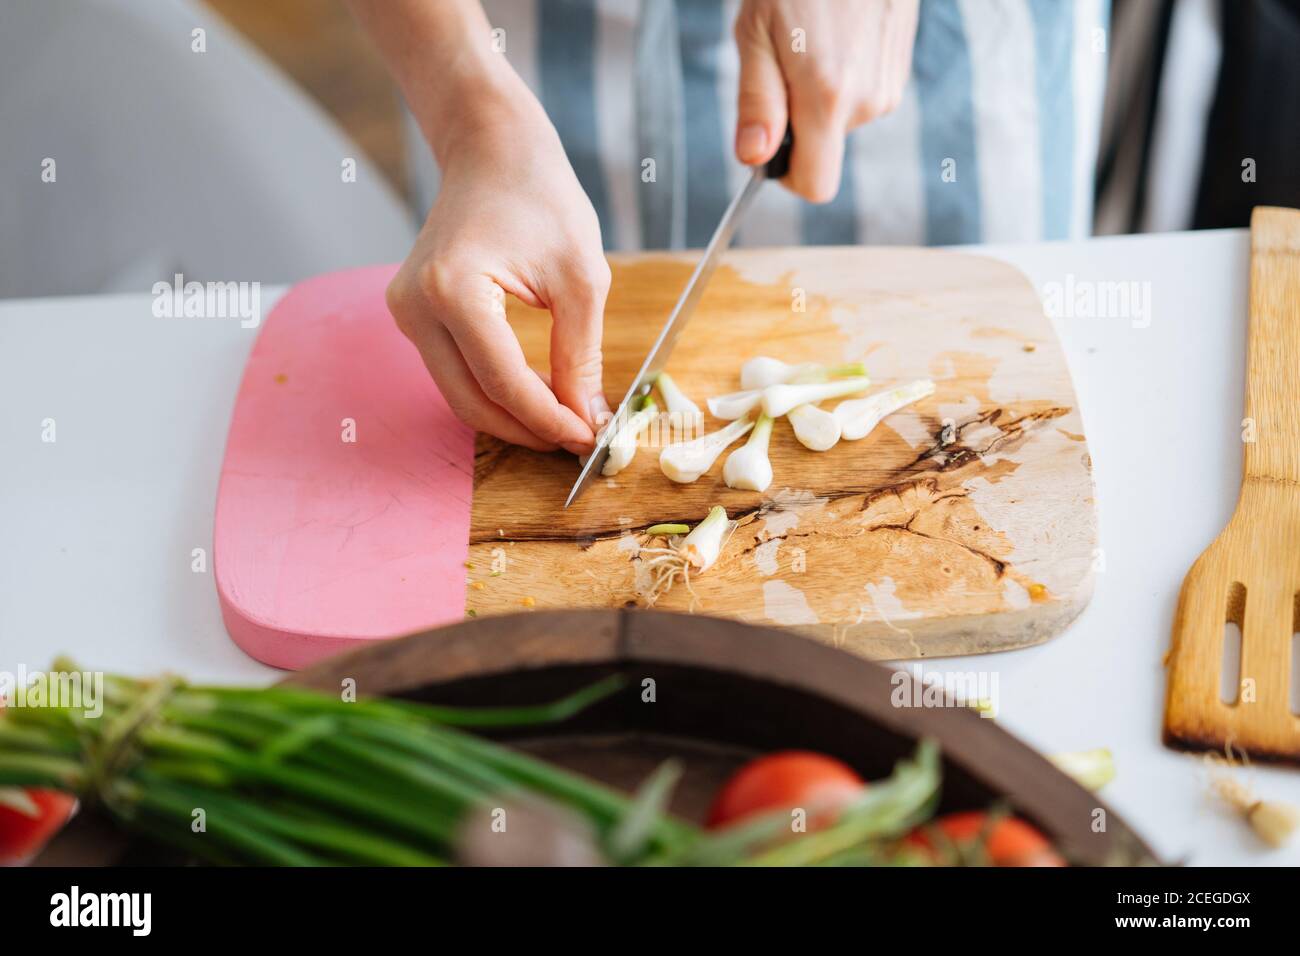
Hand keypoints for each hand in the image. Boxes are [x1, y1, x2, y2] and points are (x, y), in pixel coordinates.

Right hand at [386, 103, 609, 453]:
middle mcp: (416, 306)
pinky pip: (452, 371)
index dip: (548, 419)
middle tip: (575, 440)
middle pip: (471, 401)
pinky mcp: (411, 315)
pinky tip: (533, 396)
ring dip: (509, 416)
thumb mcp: (580, 279)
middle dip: (526, 429)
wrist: (492, 150)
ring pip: (458, 394)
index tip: (587, 439)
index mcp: (453, 291)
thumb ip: (580, 356)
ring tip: (560, 421)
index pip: (503, 382)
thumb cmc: (540, 197)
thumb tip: (587, 419)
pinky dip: (492, 391)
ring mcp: (406, 312)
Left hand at [733, 0, 919, 201]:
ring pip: (841, 119)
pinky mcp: (900, 69)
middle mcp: (867, 102)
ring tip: (811, 39)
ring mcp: (888, 86)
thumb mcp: (757, 35)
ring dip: (819, 94)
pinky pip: (861, 94)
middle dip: (798, 121)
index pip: (815, 183)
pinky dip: (842, 76)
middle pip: (824, 147)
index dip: (786, 176)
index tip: (770, 148)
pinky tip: (835, 34)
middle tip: (783, 61)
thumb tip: (753, 160)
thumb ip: (757, 103)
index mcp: (829, 99)